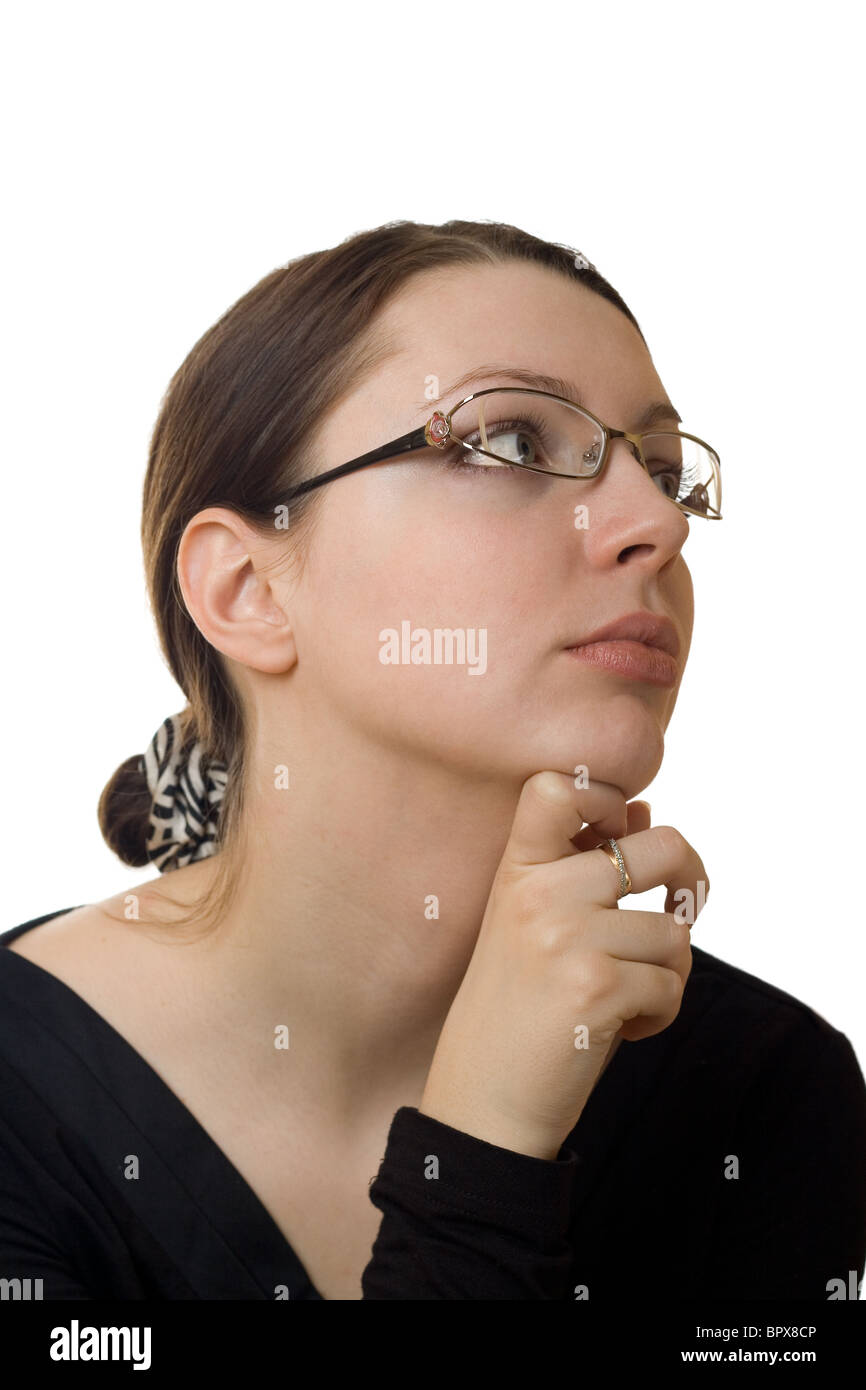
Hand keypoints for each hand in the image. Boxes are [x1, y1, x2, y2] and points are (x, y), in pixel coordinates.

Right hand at [418, 771, 707, 1158]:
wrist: (482, 1100)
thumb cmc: (517, 1010)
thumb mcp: (536, 923)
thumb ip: (586, 865)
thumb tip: (646, 814)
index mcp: (519, 869)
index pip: (559, 786)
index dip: (610, 797)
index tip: (621, 835)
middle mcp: (539, 893)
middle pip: (664, 845)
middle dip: (691, 882)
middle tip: (679, 910)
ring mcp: (566, 938)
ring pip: (676, 930)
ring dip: (670, 971)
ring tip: (625, 996)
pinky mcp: (596, 988)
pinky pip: (673, 984)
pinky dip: (661, 1013)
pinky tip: (620, 1029)